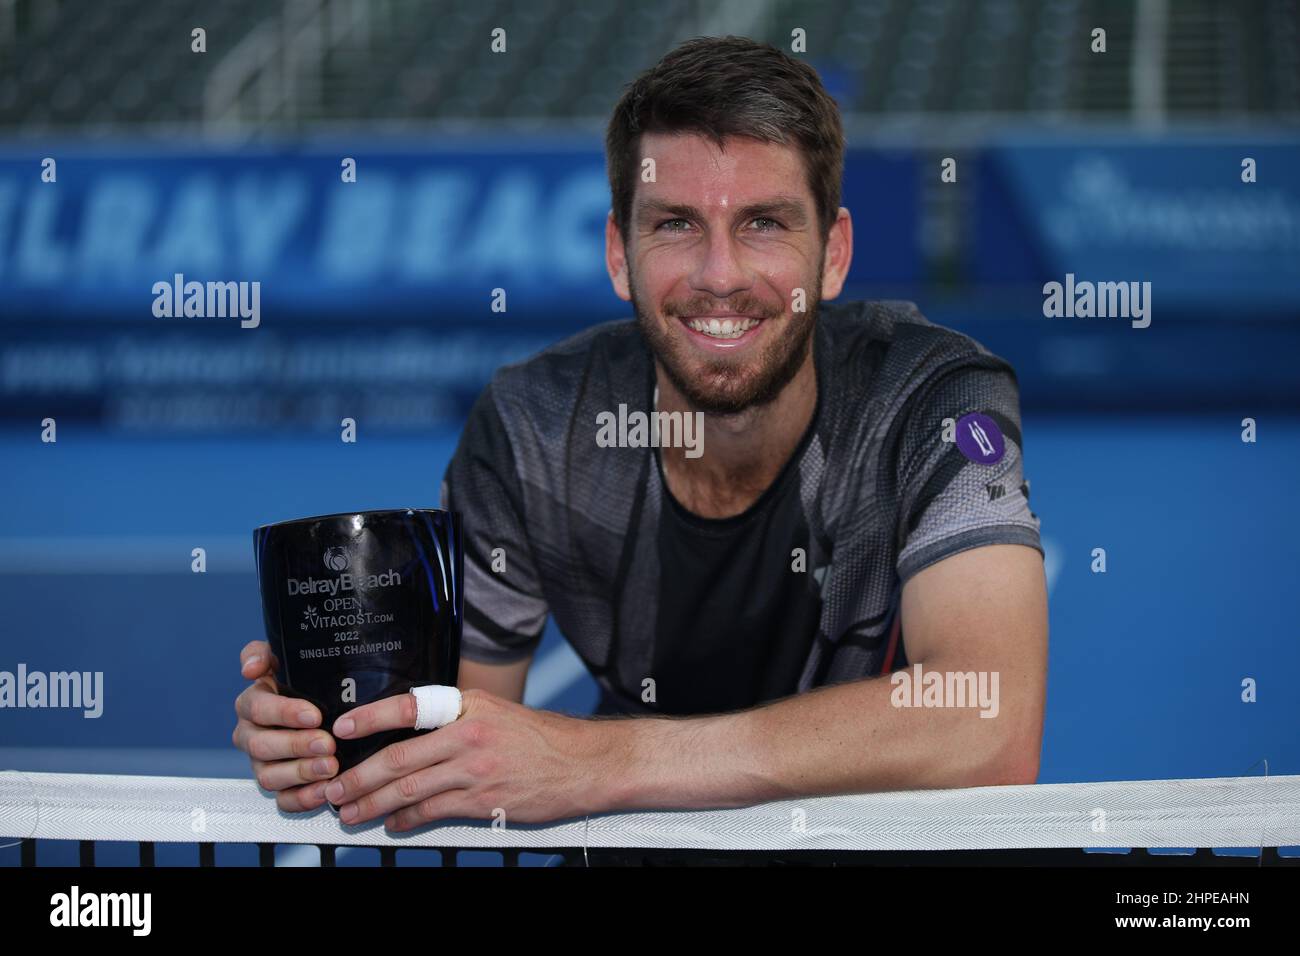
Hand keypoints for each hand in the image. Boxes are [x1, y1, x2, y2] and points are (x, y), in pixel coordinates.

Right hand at [231, 640, 338, 811]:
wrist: (325, 710)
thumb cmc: (303, 681)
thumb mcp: (285, 659)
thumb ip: (262, 653)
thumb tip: (250, 668)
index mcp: (252, 704)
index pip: (258, 708)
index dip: (285, 713)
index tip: (315, 715)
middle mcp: (251, 736)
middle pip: (262, 746)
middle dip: (296, 745)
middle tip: (327, 743)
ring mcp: (263, 764)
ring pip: (269, 776)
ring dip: (301, 773)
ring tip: (330, 767)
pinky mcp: (279, 787)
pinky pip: (283, 800)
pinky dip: (303, 798)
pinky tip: (325, 791)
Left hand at [323, 689, 616, 829]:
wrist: (585, 763)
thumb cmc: (541, 738)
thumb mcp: (497, 712)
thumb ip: (456, 718)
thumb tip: (410, 732)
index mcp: (469, 706)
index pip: (409, 706)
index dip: (371, 717)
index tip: (343, 727)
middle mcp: (469, 735)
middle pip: (398, 757)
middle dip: (358, 776)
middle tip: (333, 788)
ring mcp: (476, 770)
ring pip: (409, 789)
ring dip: (373, 804)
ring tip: (350, 811)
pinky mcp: (484, 801)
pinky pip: (433, 811)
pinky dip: (407, 819)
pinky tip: (393, 823)